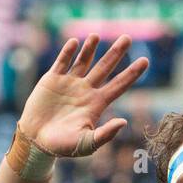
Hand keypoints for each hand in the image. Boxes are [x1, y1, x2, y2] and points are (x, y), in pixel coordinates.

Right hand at [19, 34, 148, 157]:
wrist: (36, 141)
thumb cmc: (62, 146)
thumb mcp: (86, 143)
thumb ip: (105, 134)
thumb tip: (124, 122)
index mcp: (96, 104)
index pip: (118, 85)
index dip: (132, 74)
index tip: (146, 60)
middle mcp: (85, 90)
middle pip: (104, 68)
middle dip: (116, 53)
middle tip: (127, 38)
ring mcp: (69, 83)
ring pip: (84, 60)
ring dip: (90, 48)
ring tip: (96, 35)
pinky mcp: (52, 80)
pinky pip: (62, 62)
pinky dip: (68, 52)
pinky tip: (75, 42)